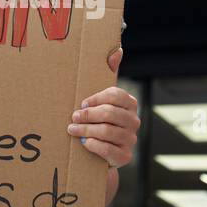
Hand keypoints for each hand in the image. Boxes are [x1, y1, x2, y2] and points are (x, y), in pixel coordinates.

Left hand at [67, 47, 138, 168]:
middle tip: (73, 117)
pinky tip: (84, 143)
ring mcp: (131, 139)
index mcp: (130, 104)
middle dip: (88, 115)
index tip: (82, 102)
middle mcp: (134, 121)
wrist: (100, 152)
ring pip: (107, 131)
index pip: (116, 95)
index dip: (97, 99)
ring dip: (86, 130)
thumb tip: (117, 49)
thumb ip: (109, 73)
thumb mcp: (103, 98)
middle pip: (110, 113)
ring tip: (72, 130)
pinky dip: (93, 145)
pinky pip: (108, 149)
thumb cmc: (100, 119)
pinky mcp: (125, 156)